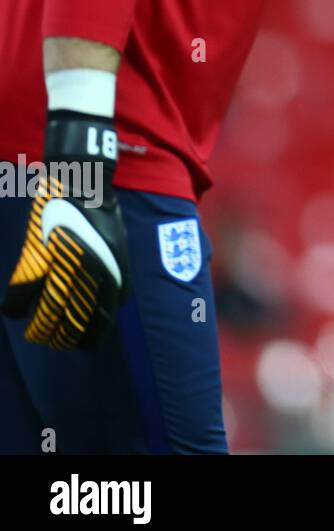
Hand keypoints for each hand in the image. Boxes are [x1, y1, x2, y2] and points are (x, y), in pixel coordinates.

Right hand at [2, 111, 129, 349]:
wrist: (83, 184)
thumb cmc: (104, 215)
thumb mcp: (121, 247)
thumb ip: (119, 278)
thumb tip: (117, 305)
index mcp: (112, 275)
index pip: (101, 322)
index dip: (91, 339)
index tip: (83, 346)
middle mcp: (87, 278)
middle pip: (71, 326)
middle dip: (63, 339)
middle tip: (56, 341)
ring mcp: (60, 270)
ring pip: (43, 319)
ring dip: (39, 331)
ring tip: (37, 333)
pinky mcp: (35, 260)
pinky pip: (18, 297)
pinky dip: (15, 308)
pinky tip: (15, 310)